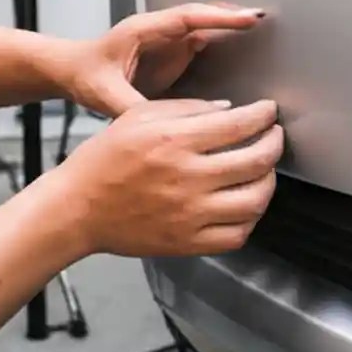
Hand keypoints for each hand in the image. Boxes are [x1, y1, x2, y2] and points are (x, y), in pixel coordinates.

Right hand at [53, 98, 281, 257]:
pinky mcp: (188, 242)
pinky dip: (250, 219)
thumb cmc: (102, 161)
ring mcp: (190, 214)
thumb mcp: (137, 117)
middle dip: (274, 144)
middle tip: (273, 137)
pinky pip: (237, 235)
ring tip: (264, 170)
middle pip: (257, 160)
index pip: (240, 124)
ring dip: (269, 182)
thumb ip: (185, 109)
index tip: (268, 112)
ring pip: (255, 200)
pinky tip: (245, 205)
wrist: (77, 209)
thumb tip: (227, 110)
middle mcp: (187, 178)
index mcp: (174, 141)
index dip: (263, 116)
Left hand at [68, 3, 265, 116]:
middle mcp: (158, 30)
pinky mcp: (172, 53)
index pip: (188, 17)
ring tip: (258, 27)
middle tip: (261, 18)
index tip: (246, 18)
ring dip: (230, 25)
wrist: (73, 72)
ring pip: (205, 25)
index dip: (219, 17)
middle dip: (232, 15)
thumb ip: (132, 107)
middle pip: (202, 15)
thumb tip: (163, 123)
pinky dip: (223, 39)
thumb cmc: (85, 75)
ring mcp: (167, 40)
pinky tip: (241, 46)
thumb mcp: (105, 95)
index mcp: (143, 31)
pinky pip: (203, 39)